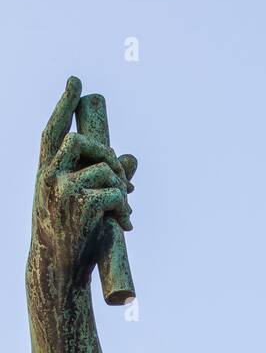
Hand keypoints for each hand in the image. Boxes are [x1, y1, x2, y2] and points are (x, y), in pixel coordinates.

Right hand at [26, 76, 135, 300]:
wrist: (58, 270)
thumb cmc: (69, 238)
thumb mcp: (78, 204)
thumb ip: (102, 179)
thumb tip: (132, 158)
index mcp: (45, 173)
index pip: (52, 131)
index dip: (64, 104)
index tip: (76, 82)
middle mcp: (49, 176)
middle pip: (82, 142)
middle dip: (107, 154)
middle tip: (121, 176)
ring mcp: (63, 189)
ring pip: (104, 169)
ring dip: (121, 188)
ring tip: (125, 210)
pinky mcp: (81, 205)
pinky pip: (114, 192)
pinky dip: (124, 207)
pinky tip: (125, 224)